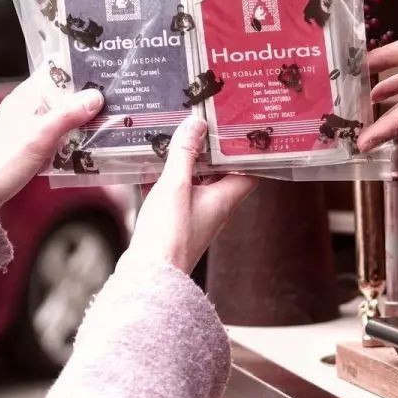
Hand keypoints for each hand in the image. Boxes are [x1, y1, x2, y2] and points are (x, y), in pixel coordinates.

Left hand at [0, 77, 104, 210]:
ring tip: (111, 121)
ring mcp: (30, 126)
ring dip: (84, 119)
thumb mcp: (41, 135)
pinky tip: (90, 144)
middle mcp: (28, 107)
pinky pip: (60, 134)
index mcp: (26, 96)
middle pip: (64, 94)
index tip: (105, 70)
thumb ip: (68, 114)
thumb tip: (96, 97)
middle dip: (88, 96)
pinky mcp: (32, 144)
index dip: (78, 68)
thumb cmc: (4, 160)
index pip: (55, 70)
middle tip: (117, 99)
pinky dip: (75, 137)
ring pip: (64, 115)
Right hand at [130, 117, 255, 273]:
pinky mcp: (174, 223)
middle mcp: (214, 208)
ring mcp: (194, 216)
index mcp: (224, 199)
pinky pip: (173, 194)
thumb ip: (185, 154)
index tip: (241, 129)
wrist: (147, 274)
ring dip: (185, 162)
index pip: (249, 172)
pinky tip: (149, 163)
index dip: (248, 151)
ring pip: (194, 182)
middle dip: (210, 149)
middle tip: (201, 123)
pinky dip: (164, 178)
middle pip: (219, 173)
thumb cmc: (168, 235)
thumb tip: (197, 125)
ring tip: (174, 135)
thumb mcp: (176, 185)